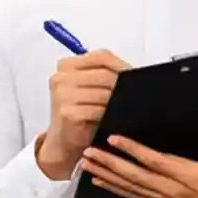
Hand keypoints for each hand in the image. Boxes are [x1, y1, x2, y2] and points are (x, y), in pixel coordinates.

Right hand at [36, 49, 130, 179]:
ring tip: (126, 109)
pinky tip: (115, 120)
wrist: (62, 142)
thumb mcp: (88, 88)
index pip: (101, 56)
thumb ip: (104, 74)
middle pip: (104, 74)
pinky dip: (112, 116)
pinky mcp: (68, 113)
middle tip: (137, 95)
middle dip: (124, 85)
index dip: (121, 65)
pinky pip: (100, 110)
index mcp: (66, 66)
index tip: (133, 75)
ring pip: (105, 93)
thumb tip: (132, 71)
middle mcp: (61, 78)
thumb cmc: (79, 114)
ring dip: (120, 102)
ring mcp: (62, 95)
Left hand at [79, 112, 197, 197]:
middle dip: (110, 163)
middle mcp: (171, 188)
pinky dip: (114, 188)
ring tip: (86, 163)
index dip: (133, 150)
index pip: (155, 161)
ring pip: (129, 186)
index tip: (115, 139)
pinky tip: (99, 180)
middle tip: (89, 151)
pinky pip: (132, 196)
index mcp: (187, 175)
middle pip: (134, 175)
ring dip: (106, 174)